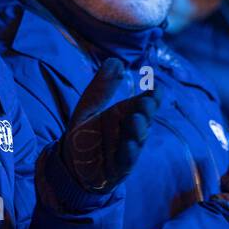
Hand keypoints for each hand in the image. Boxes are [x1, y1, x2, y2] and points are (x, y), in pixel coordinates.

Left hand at [55, 57, 159, 197]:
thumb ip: (102, 86)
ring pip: (138, 139)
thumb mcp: (89, 106)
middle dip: (146, 111)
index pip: (145, 102)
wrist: (72, 163)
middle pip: (144, 119)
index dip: (153, 96)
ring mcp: (128, 149)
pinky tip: (129, 144)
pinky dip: (129, 152)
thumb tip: (115, 60)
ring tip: (136, 119)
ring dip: (139, 130)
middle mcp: (131, 131)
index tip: (156, 87)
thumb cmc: (86, 133)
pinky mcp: (120, 167)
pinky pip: (127, 159)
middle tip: (146, 102)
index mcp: (126, 113)